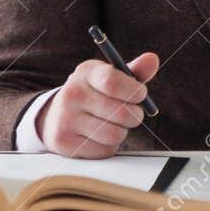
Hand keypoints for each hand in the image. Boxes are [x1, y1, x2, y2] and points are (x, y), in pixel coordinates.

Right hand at [36, 52, 159, 157]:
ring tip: (113, 124)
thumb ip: (134, 72)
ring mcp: (66, 119)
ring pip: (114, 134)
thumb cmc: (93, 93)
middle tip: (132, 114)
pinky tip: (98, 137)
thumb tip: (152, 59)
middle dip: (135, 115)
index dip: (134, 91)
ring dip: (122, 133)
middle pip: (121, 112)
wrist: (57, 115)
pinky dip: (109, 147)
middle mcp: (72, 94)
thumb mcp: (110, 78)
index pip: (112, 82)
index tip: (141, 95)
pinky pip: (104, 151)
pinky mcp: (65, 143)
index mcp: (87, 73)